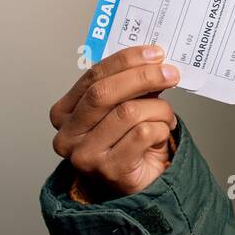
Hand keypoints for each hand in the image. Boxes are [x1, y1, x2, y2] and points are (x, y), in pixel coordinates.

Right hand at [49, 45, 180, 198]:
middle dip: (143, 77)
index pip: (93, 76)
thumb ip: (131, 85)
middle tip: (170, 73)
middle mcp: (67, 135)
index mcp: (65, 112)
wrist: (138, 182)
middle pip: (104, 93)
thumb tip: (154, 61)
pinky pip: (143, 134)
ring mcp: (84, 155)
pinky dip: (162, 128)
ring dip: (159, 110)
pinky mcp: (108, 170)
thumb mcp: (125, 106)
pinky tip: (162, 134)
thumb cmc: (130, 142)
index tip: (155, 53)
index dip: (126, 61)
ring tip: (167, 117)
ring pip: (128, 113)